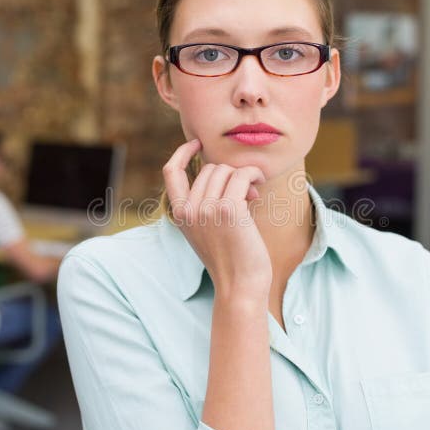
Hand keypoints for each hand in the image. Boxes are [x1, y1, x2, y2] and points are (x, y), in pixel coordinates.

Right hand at [162, 138, 271, 302]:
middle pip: (210, 169)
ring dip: (244, 176)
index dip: (183, 152)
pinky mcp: (228, 210)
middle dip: (230, 175)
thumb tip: (227, 173)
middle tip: (245, 193)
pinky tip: (258, 187)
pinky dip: (253, 175)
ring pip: (226, 170)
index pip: (171, 171)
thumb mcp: (207, 230)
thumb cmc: (230, 258)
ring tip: (252, 195)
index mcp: (180, 214)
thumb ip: (205, 204)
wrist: (240, 286)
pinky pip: (241, 175)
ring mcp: (207, 209)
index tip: (198, 144)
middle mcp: (189, 210)